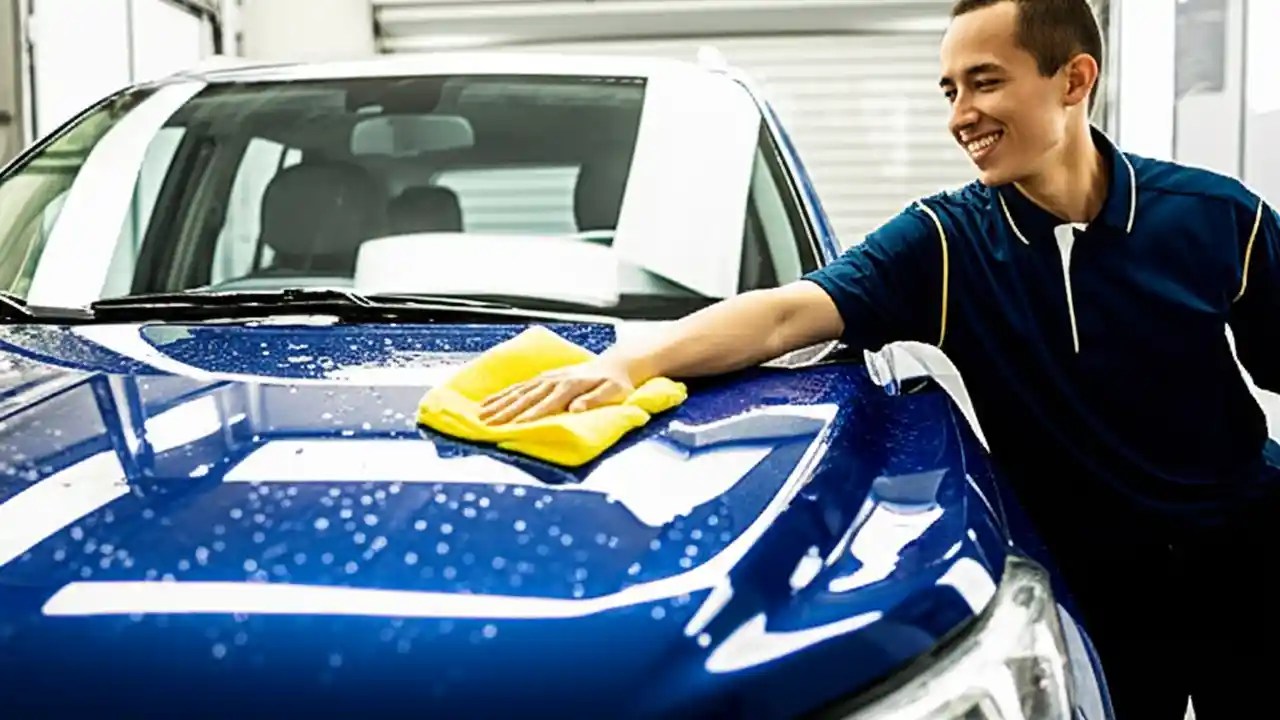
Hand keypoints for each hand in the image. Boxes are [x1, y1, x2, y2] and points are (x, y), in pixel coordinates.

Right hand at [477, 359, 636, 424]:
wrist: (615, 364)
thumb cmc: (617, 383)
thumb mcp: (615, 392)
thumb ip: (595, 400)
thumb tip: (575, 409)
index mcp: (571, 385)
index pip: (547, 403)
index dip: (531, 415)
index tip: (515, 425)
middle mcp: (555, 380)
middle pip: (527, 397)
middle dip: (506, 411)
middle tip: (487, 423)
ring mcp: (547, 377)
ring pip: (518, 391)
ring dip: (499, 403)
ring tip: (480, 414)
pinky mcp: (543, 377)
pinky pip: (519, 386)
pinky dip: (502, 394)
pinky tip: (489, 402)